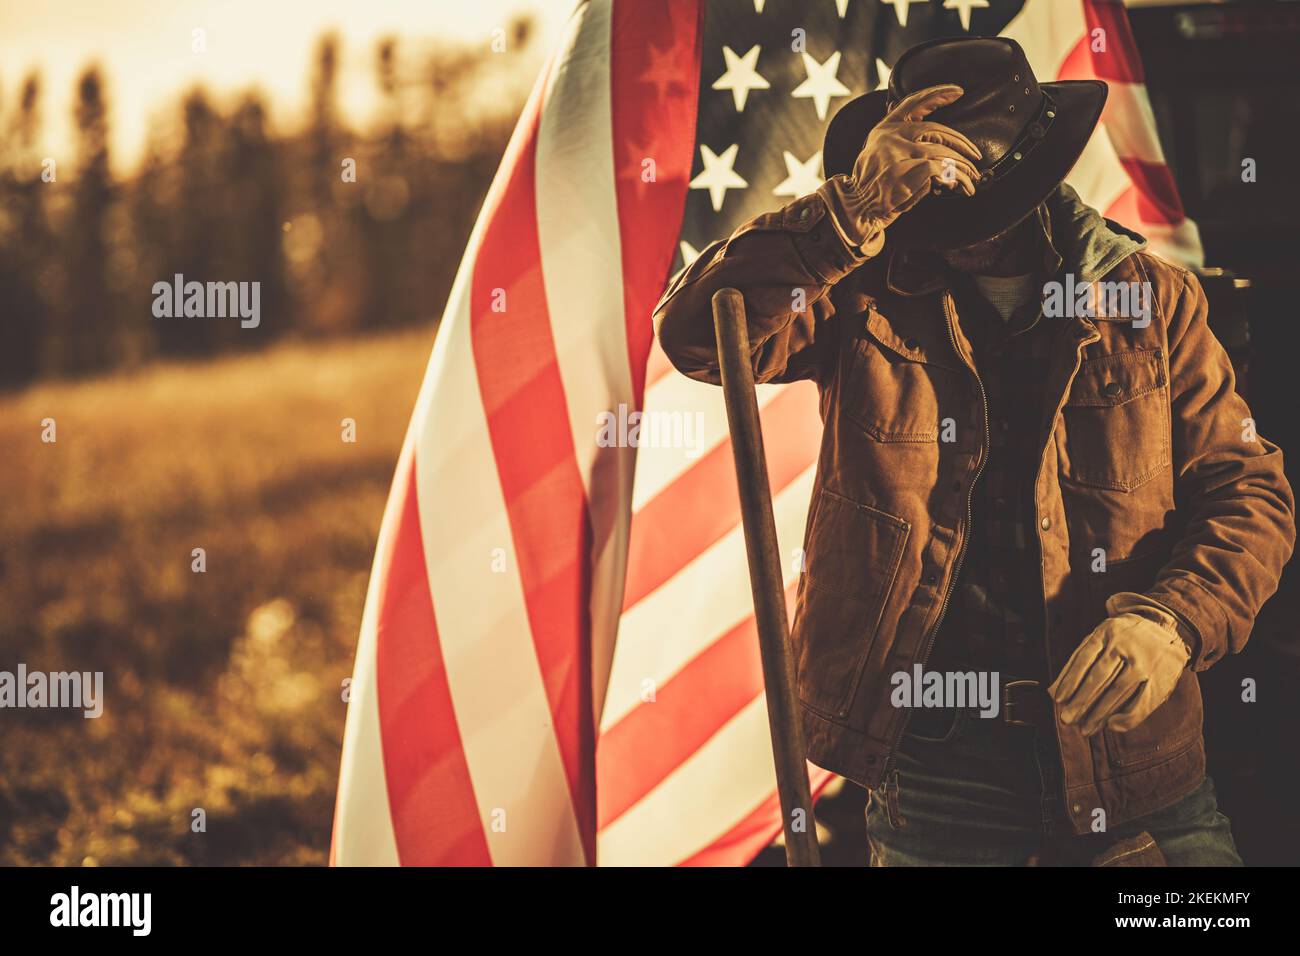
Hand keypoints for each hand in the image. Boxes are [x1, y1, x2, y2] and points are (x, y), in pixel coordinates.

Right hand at [824, 84, 981, 245]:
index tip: (958, 91)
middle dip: (962, 144)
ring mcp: (900, 151)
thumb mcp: (878, 154)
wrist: (858, 208)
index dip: (938, 94)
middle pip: (938, 130)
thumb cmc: (871, 186)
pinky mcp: (909, 169)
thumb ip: (896, 139)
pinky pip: (942, 169)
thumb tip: (922, 127)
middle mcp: (892, 135)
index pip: (914, 102)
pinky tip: (961, 186)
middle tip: (976, 156)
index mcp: (885, 128)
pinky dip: (956, 179)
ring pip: (944, 152)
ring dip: (963, 167)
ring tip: (972, 178)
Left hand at [1048, 600, 1189, 736]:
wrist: (1164, 626)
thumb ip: (1079, 660)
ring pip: (1118, 690)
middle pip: (1099, 676)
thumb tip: (1052, 690)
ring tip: (1084, 729)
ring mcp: (1144, 661)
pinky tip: (1112, 725)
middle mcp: (1125, 645)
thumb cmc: (1121, 639)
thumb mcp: (1101, 639)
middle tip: (1066, 719)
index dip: (1070, 680)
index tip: (1058, 700)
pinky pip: (1143, 701)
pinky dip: (1127, 716)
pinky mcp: (1161, 677)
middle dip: (1080, 701)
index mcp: (1106, 632)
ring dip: (1099, 713)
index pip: (1084, 658)